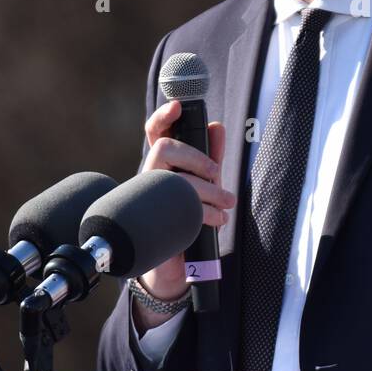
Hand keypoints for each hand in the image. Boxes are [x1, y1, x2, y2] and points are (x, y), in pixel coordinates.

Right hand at [133, 102, 231, 328]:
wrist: (175, 264)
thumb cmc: (186, 216)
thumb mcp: (204, 183)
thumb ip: (210, 156)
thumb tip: (217, 127)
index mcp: (162, 164)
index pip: (155, 133)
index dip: (163, 117)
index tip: (178, 106)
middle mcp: (149, 177)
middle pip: (162, 148)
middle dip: (196, 157)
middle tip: (215, 172)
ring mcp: (146, 199)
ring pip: (173, 178)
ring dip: (207, 190)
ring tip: (225, 203)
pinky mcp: (152, 221)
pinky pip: (178, 207)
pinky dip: (205, 213)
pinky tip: (216, 220)